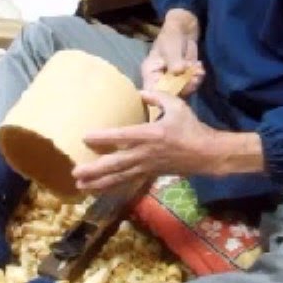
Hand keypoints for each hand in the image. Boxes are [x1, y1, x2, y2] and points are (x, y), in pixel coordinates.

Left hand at [73, 91, 218, 192]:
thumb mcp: (176, 105)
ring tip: (80, 186)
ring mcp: (146, 167)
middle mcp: (145, 153)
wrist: (207, 154)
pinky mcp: (150, 175)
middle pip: (115, 163)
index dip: (103, 138)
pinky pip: (128, 182)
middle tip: (75, 172)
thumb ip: (156, 96)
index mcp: (150, 134)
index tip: (85, 137)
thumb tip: (139, 92)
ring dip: (99, 183)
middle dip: (95, 169)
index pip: (122, 136)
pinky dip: (113, 187)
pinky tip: (100, 190)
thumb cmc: (191, 128)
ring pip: (119, 177)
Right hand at [141, 9, 203, 95]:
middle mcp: (160, 80)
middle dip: (184, 88)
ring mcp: (174, 79)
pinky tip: (200, 67)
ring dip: (193, 82)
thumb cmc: (171, 36)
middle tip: (194, 79)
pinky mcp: (185, 77)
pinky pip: (191, 83)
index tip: (178, 91)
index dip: (163, 96)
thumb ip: (174, 61)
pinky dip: (197, 77)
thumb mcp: (171, 48)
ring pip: (183, 90)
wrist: (184, 28)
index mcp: (150, 73)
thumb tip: (179, 72)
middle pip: (169, 94)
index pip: (153, 91)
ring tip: (199, 71)